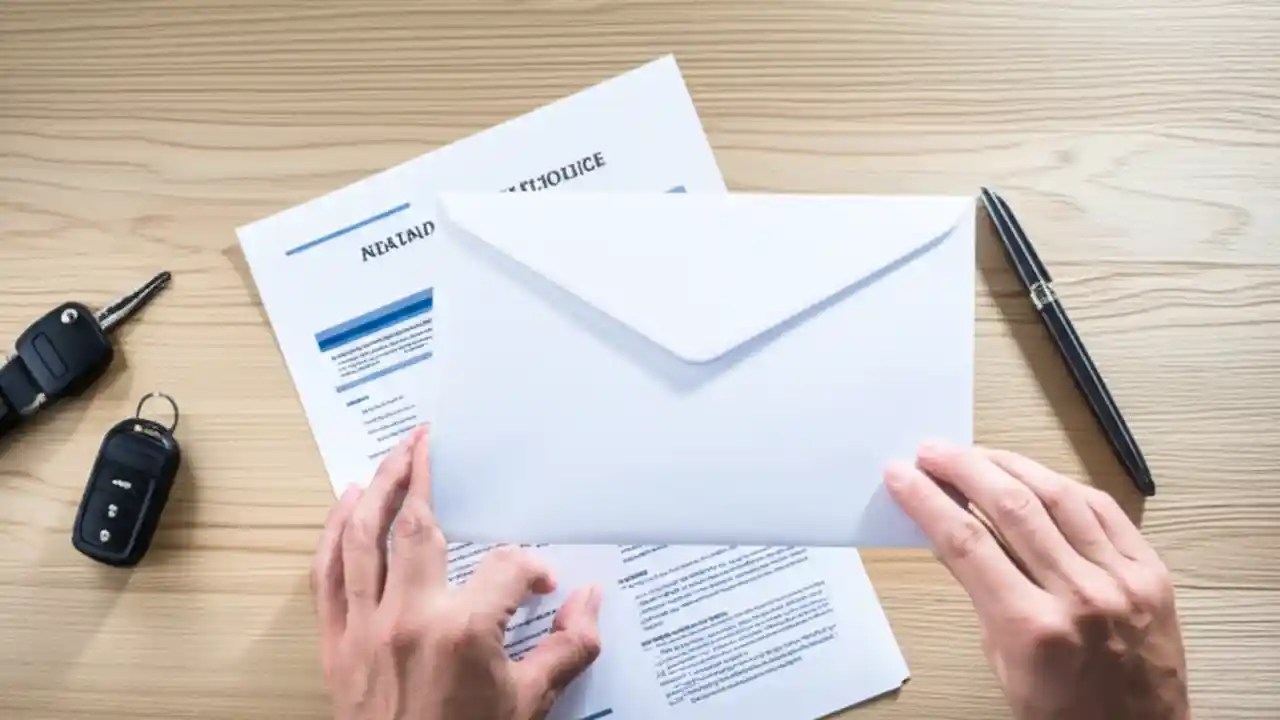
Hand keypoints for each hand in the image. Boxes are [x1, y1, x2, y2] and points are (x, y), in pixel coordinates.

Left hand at [311, 427, 602, 719]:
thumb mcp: (530, 705)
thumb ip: (568, 649)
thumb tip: (588, 603)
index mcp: (463, 631)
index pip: (509, 568)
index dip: (534, 569)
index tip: (544, 585)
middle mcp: (409, 618)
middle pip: (416, 526)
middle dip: (420, 475)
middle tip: (425, 442)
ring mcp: (366, 629)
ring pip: (362, 540)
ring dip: (374, 490)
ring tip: (387, 457)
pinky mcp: (337, 647)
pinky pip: (327, 576)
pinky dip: (332, 536)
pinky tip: (343, 509)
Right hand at [886, 443, 1188, 719]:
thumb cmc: (1064, 713)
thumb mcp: (1003, 661)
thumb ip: (980, 593)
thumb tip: (949, 535)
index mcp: (1033, 627)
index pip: (966, 542)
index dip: (927, 501)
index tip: (902, 477)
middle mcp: (1081, 596)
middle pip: (1011, 506)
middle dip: (963, 468)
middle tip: (933, 452)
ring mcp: (1122, 579)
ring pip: (1058, 495)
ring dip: (1010, 465)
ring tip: (977, 454)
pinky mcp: (1152, 571)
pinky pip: (1103, 510)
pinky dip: (1063, 486)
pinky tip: (1036, 476)